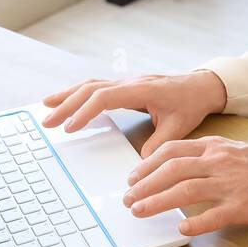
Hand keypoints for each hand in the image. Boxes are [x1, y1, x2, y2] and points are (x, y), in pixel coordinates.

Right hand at [41, 70, 227, 155]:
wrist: (201, 86)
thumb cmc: (190, 104)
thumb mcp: (179, 127)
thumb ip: (159, 144)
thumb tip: (140, 164)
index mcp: (141, 89)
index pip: (104, 98)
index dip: (85, 112)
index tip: (70, 128)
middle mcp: (129, 82)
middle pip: (90, 89)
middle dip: (66, 104)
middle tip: (47, 122)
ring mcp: (126, 83)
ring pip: (90, 85)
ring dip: (67, 96)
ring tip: (46, 106)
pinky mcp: (125, 87)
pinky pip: (96, 87)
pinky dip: (78, 94)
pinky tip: (66, 100)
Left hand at [121, 136, 247, 235]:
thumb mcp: (232, 149)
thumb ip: (205, 155)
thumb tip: (174, 166)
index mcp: (215, 146)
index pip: (172, 151)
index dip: (147, 164)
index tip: (132, 176)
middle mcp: (219, 162)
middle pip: (172, 170)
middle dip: (144, 184)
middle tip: (128, 198)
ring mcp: (230, 184)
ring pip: (185, 190)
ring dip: (158, 201)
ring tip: (140, 211)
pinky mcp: (242, 206)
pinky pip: (213, 216)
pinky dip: (195, 223)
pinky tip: (181, 229)